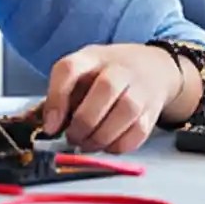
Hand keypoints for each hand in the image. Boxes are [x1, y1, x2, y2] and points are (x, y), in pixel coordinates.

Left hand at [42, 44, 182, 153]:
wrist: (153, 68)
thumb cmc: (107, 74)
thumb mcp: (82, 72)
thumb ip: (63, 96)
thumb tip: (51, 127)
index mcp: (92, 57)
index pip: (70, 68)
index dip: (57, 99)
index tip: (50, 127)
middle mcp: (119, 68)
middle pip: (106, 88)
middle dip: (84, 122)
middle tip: (73, 138)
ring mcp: (141, 87)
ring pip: (126, 111)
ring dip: (102, 137)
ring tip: (88, 145)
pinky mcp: (153, 109)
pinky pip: (139, 131)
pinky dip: (120, 145)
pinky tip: (107, 145)